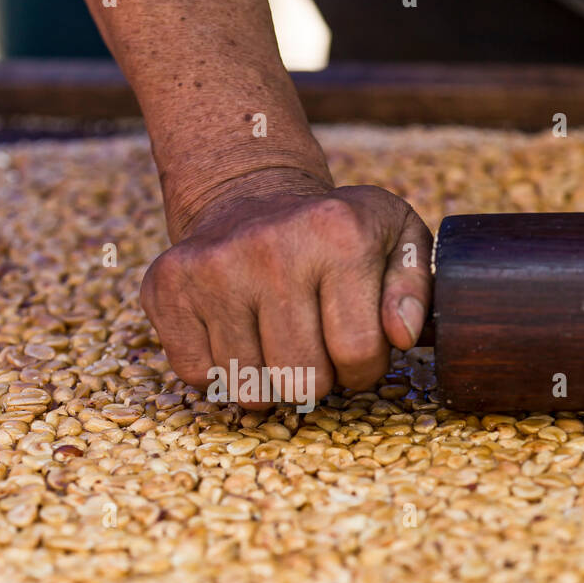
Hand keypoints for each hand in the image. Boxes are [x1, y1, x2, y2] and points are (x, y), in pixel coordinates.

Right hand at [141, 171, 432, 409]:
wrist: (248, 195)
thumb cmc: (333, 233)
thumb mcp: (395, 239)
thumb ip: (416, 290)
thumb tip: (402, 334)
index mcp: (338, 234)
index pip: (359, 355)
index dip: (363, 368)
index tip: (354, 347)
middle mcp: (270, 247)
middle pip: (302, 380)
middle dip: (316, 379)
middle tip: (313, 346)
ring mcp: (211, 267)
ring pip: (248, 388)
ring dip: (267, 381)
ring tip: (274, 341)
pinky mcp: (166, 286)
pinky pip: (198, 375)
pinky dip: (220, 370)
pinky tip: (235, 334)